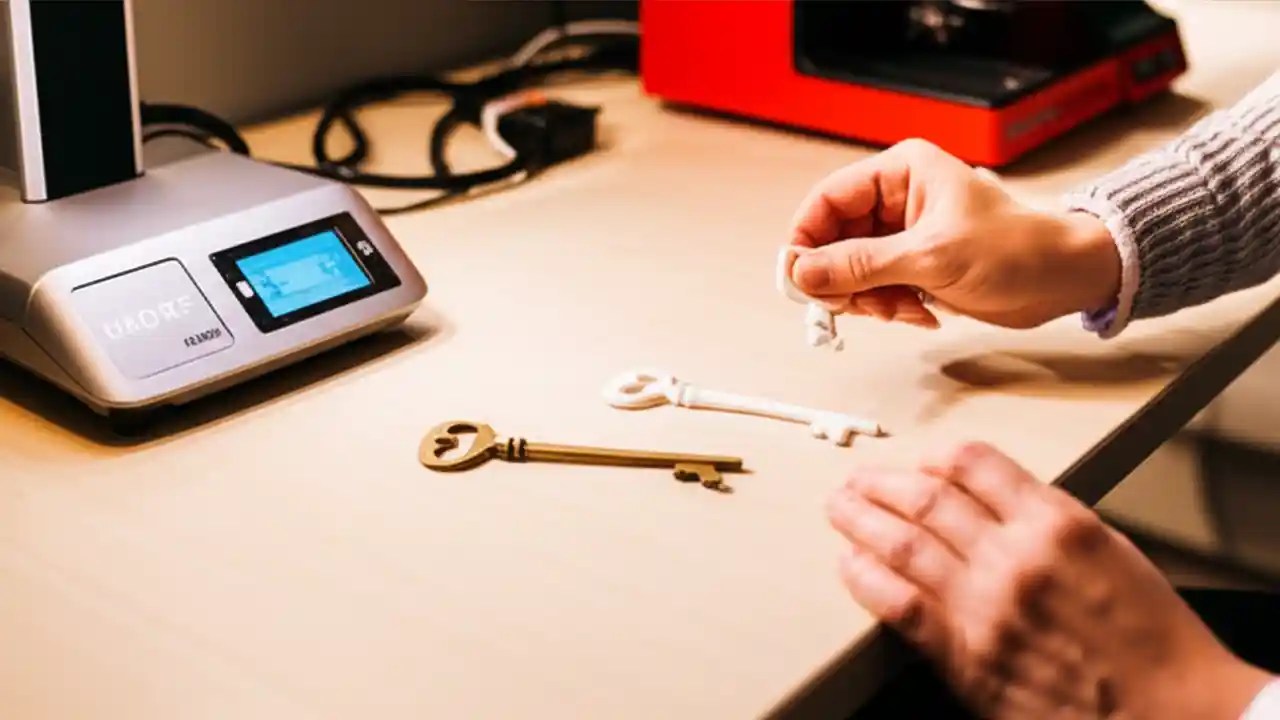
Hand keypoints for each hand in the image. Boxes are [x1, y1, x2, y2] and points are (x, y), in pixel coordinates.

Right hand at [787, 139, 1121, 329]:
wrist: (1065, 279)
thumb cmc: (1020, 250)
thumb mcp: (932, 257)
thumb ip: (862, 265)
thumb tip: (805, 271)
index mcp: (902, 173)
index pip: (828, 199)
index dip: (807, 238)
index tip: (798, 276)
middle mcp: (898, 200)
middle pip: (833, 239)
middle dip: (841, 277)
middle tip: (850, 304)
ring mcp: (904, 235)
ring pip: (851, 269)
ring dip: (866, 298)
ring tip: (898, 309)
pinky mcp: (913, 266)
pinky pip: (874, 288)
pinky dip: (886, 308)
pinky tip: (916, 313)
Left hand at [827, 442, 1272, 718]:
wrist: (1173, 713)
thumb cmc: (1151, 642)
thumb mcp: (1111, 551)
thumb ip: (1049, 520)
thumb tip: (995, 501)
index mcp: (1056, 522)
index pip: (974, 464)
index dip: (935, 458)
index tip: (919, 461)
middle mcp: (1014, 556)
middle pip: (927, 498)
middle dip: (883, 484)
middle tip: (859, 480)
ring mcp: (984, 605)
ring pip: (902, 543)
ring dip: (861, 521)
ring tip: (840, 510)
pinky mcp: (964, 655)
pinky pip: (898, 604)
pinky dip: (867, 579)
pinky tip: (851, 566)